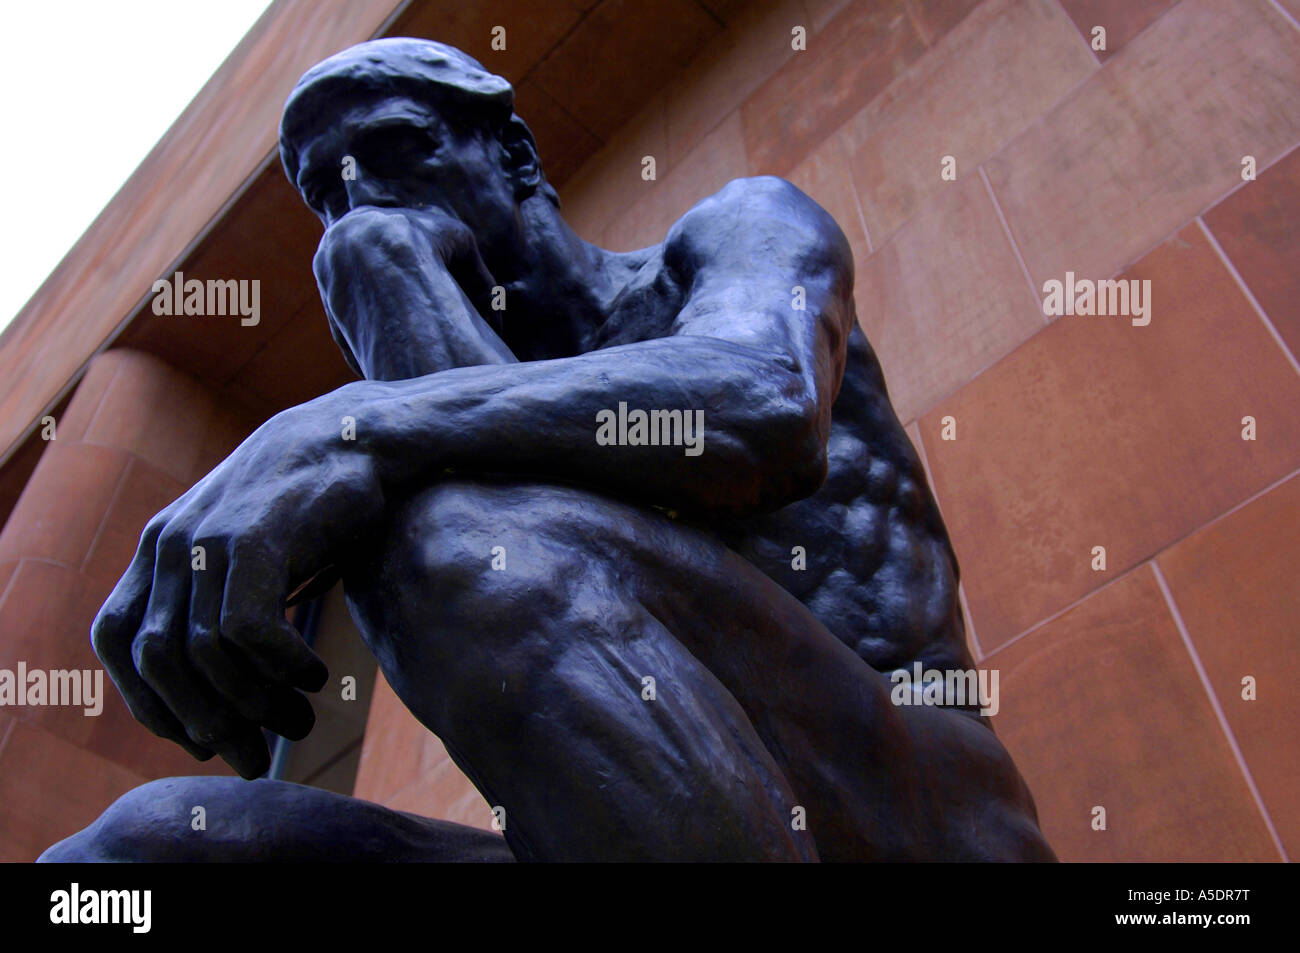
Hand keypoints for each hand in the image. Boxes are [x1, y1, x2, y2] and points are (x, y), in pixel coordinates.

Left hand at [91, 394, 384, 776]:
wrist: (357, 438)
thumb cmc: (313, 508)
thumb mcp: (249, 556)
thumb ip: (220, 608)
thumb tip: (222, 700)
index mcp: (161, 546)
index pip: (118, 639)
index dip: (148, 696)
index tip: (197, 737)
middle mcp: (172, 541)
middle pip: (160, 660)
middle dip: (206, 721)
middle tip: (255, 755)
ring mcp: (210, 537)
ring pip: (205, 653)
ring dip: (254, 702)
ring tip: (299, 718)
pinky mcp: (256, 538)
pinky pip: (248, 630)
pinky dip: (279, 667)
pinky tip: (313, 674)